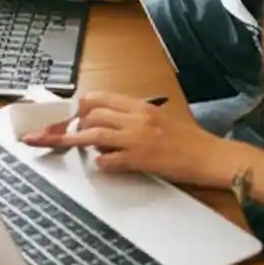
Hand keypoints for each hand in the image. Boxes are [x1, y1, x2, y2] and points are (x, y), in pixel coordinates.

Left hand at [22, 92, 236, 186]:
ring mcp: (137, 139)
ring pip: (93, 134)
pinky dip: (101, 163)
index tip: (64, 117)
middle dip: (69, 124)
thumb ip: (131, 117)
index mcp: (139, 106)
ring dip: (71, 140)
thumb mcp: (157, 118)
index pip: (97, 98)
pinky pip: (110, 160)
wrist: (211, 156)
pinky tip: (100, 166)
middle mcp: (135, 118)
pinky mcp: (142, 159)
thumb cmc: (187, 139)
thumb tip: (104, 121)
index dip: (76, 108)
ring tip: (52, 144)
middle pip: (90, 114)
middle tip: (57, 134)